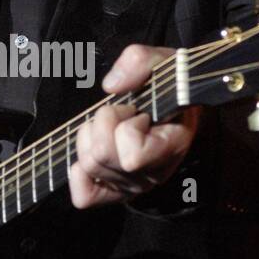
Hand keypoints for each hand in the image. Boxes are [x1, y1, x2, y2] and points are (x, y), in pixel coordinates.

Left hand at [69, 45, 200, 208]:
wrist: (178, 103)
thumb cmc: (169, 85)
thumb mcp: (162, 62)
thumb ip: (140, 62)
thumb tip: (111, 86)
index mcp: (172, 147)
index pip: (132, 151)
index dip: (126, 123)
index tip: (139, 111)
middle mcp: (154, 174)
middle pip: (100, 157)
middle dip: (103, 123)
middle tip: (123, 114)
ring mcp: (133, 187)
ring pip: (88, 167)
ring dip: (91, 137)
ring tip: (112, 126)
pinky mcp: (115, 193)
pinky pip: (84, 196)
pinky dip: (80, 173)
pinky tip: (93, 151)